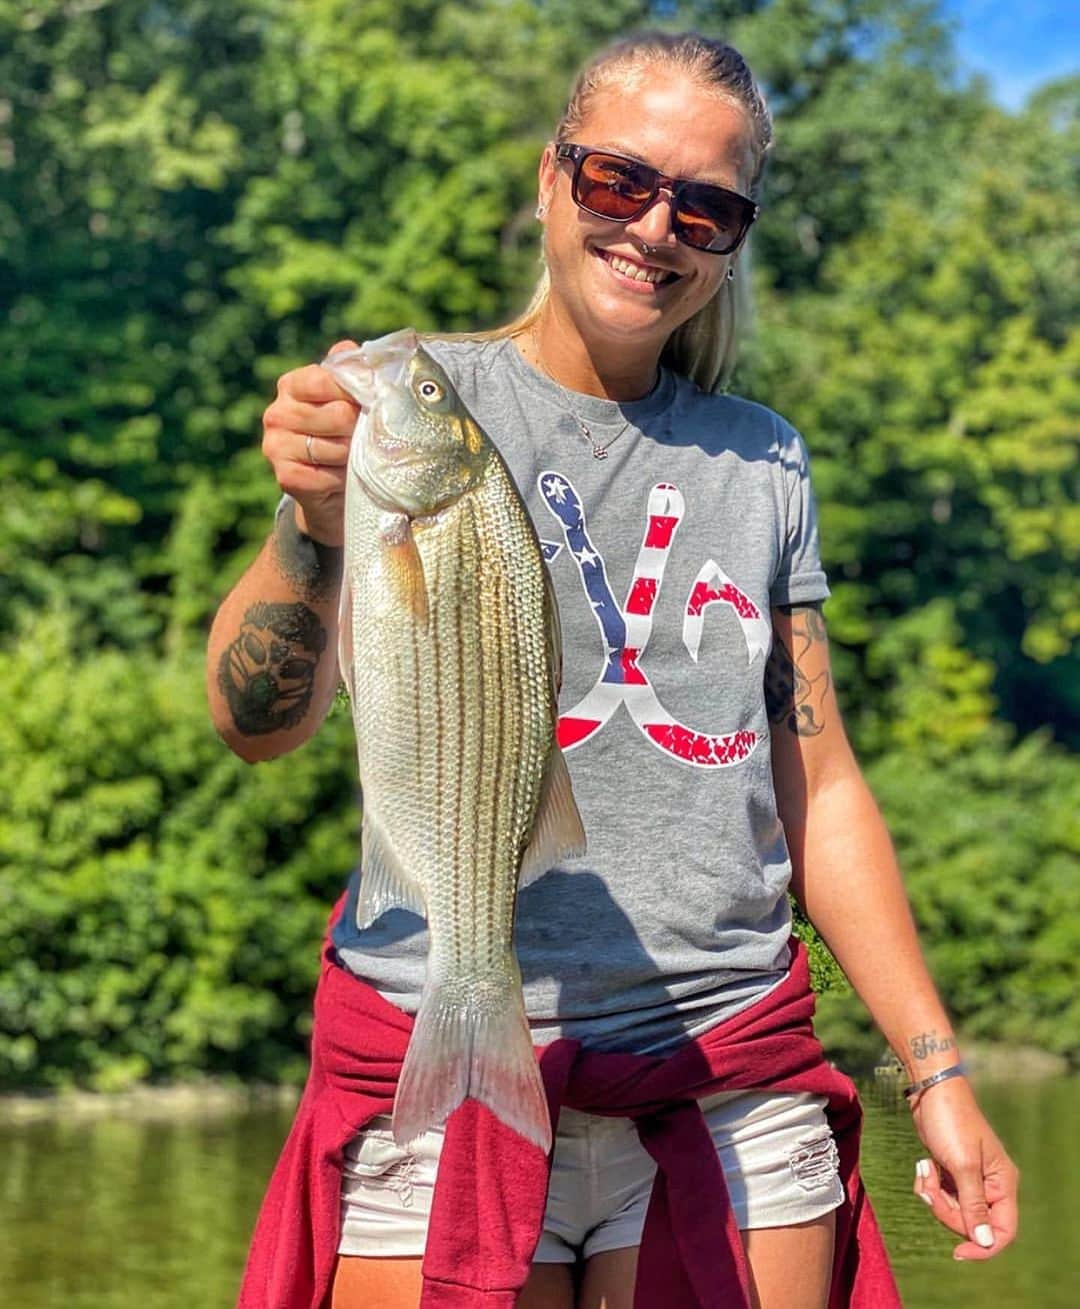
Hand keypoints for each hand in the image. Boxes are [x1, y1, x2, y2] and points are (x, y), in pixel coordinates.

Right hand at [261, 339, 359, 545]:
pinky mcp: (285, 477)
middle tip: (367, 437)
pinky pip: (327, 475)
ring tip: (356, 458)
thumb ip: (351, 372)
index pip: (328, 380)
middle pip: (338, 415)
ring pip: (336, 447)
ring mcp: (275, 446)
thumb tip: (356, 351)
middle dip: (361, 428)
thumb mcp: (349, 400)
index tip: (374, 403)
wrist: (333, 492)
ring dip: (355, 456)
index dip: (358, 393)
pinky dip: (343, 479)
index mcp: (291, 385)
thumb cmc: (346, 436)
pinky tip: (344, 477)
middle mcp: (276, 413)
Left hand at [910, 1075, 1018, 1259]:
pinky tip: (922, 1166)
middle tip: (929, 1188)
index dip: (983, 1246)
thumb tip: (985, 1241)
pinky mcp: (952, 1172)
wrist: (931, 1092)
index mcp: (1003, 1183)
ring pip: (953, 1210)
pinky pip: (941, 1195)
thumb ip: (973, 1205)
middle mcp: (991, 1184)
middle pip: (972, 1222)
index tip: (958, 1252)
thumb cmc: (951, 1121)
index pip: (1003, 1230)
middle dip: (946, 1210)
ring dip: (933, 1196)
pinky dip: (928, 1186)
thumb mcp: (962, 1165)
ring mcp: (970, 1178)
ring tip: (924, 1169)